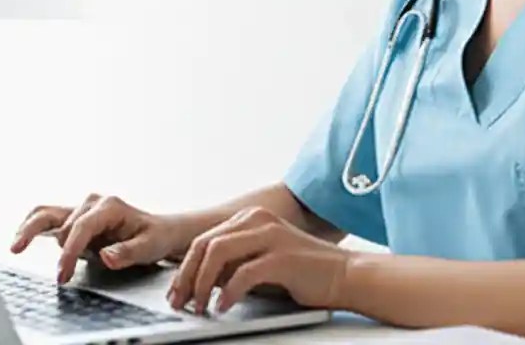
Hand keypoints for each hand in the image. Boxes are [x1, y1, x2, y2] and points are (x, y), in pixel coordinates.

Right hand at [11, 194, 189, 283]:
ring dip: (30, 230)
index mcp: (109, 206)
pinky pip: (46, 217)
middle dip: (55, 250)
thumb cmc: (154, 237)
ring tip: (15, 247)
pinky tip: (19, 239)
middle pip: (60, 220)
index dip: (69, 252)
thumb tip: (106, 256)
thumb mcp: (148, 247)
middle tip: (52, 273)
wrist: (158, 231)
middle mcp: (92, 203)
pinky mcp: (73, 217)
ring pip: (46, 214)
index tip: (63, 274)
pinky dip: (30, 225)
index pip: (81, 228)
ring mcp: (80, 208)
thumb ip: (126, 252)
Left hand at [168, 206, 351, 315]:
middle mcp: (258, 220)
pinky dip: (228, 293)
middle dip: (186, 276)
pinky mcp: (282, 257)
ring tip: (200, 306)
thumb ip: (235, 263)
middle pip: (205, 244)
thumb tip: (203, 281)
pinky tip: (224, 306)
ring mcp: (270, 236)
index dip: (185, 267)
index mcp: (251, 218)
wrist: (347, 275)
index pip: (204, 239)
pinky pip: (243, 274)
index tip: (177, 291)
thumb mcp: (262, 261)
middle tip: (180, 302)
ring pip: (217, 254)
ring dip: (202, 284)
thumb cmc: (305, 272)